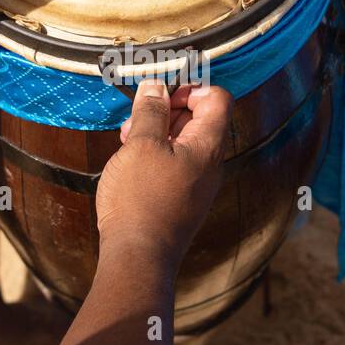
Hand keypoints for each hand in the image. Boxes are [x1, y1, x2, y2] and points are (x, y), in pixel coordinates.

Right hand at [95, 81, 232, 263]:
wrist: (138, 257)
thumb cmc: (141, 200)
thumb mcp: (141, 145)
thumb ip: (150, 112)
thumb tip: (155, 87)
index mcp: (208, 146)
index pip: (217, 98)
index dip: (190, 88)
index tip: (160, 95)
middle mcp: (209, 164)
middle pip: (198, 119)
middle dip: (165, 111)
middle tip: (136, 119)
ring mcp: (197, 184)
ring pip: (181, 143)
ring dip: (155, 133)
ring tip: (127, 141)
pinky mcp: (181, 200)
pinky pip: (173, 165)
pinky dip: (153, 156)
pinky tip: (129, 164)